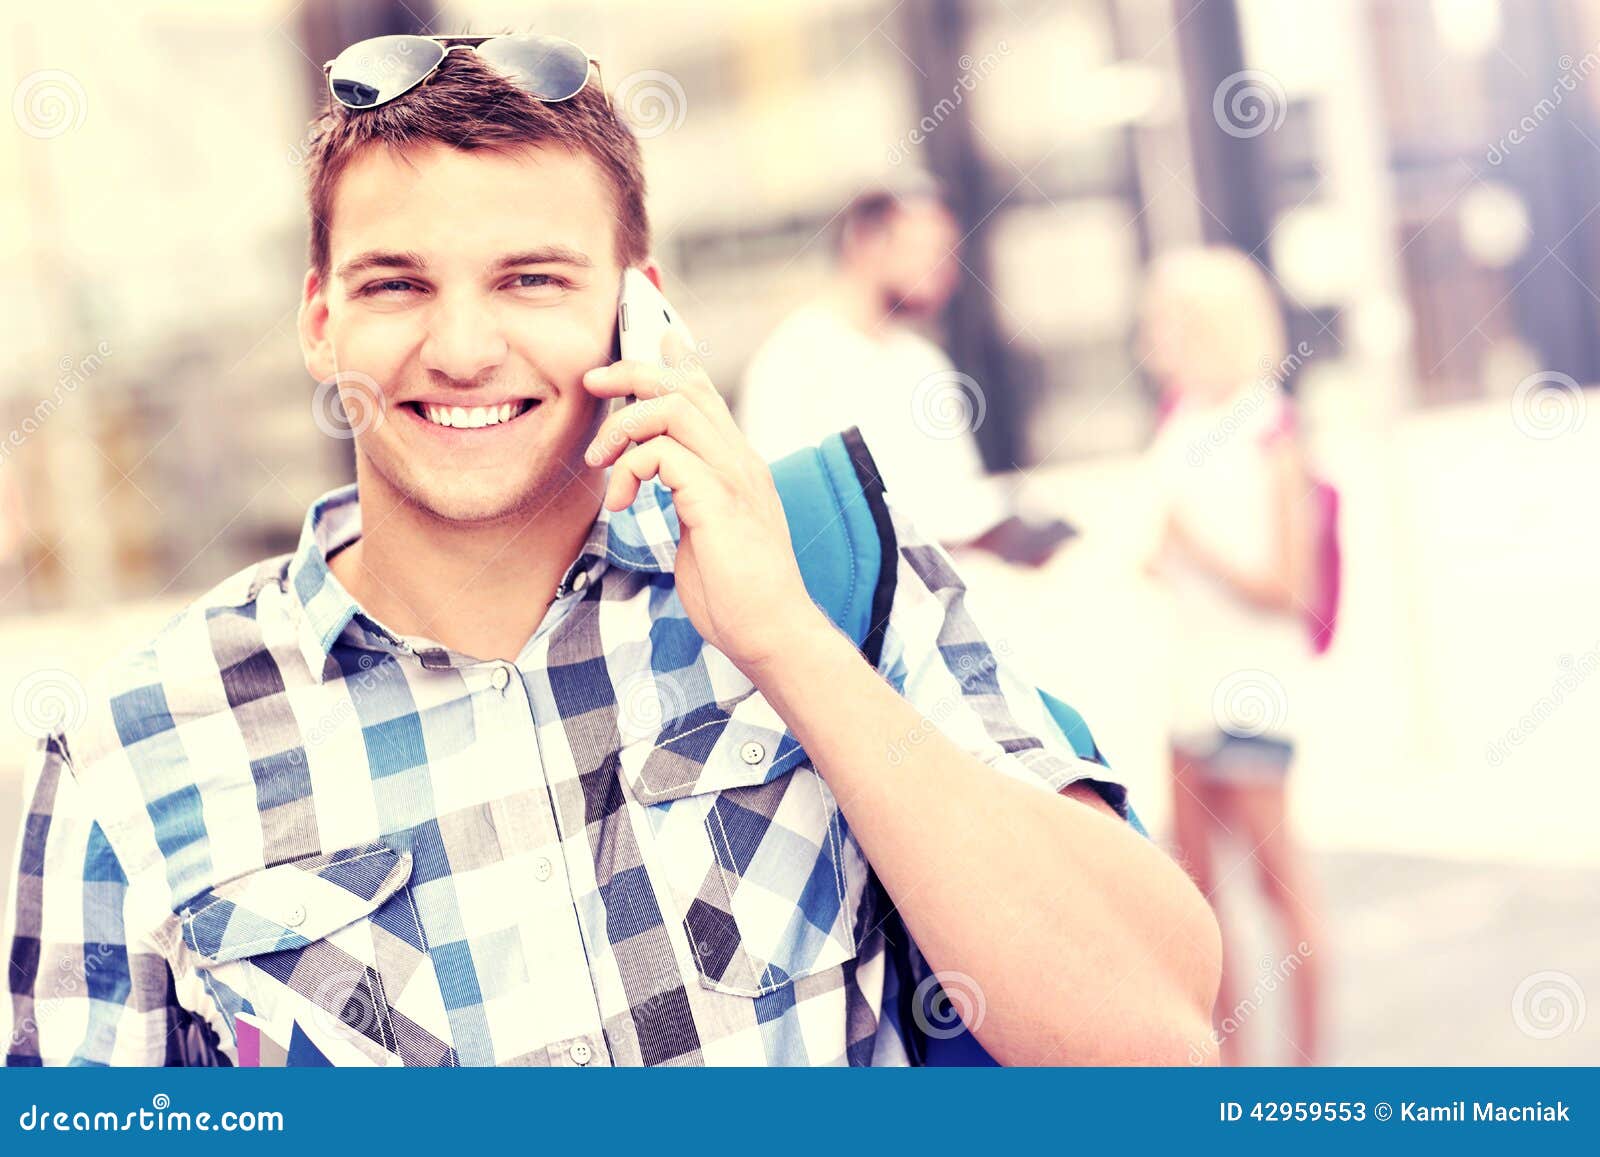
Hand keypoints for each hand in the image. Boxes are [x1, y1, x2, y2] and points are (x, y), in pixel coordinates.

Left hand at [580, 332, 832, 676]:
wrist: (771, 633)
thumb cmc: (736, 593)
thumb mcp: (704, 531)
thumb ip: (687, 496)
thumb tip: (659, 478)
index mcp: (738, 464)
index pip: (704, 391)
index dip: (670, 360)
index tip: (639, 346)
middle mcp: (739, 460)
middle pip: (683, 385)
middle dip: (630, 373)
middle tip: (592, 383)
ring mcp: (732, 477)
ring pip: (671, 408)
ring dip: (622, 426)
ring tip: (601, 461)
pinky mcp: (717, 501)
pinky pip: (662, 455)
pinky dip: (630, 469)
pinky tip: (621, 502)